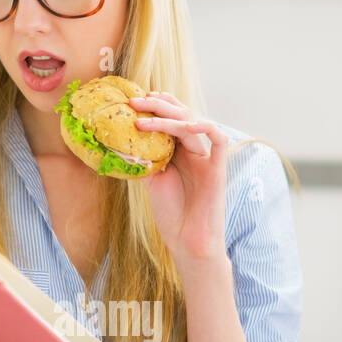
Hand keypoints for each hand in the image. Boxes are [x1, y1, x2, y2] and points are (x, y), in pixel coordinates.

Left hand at [128, 91, 228, 267]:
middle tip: (134, 101)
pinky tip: (187, 125)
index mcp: (179, 151)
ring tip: (143, 118)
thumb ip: (144, 159)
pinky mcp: (217, 168)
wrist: (187, 241)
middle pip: (181, 115)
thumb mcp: (151, 181)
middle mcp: (194, 150)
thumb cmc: (171, 214)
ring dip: (167, 118)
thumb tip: (123, 140)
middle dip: (157, 106)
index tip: (135, 101)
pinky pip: (219, 139)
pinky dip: (206, 127)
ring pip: (192, 124)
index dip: (157, 106)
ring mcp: (206, 157)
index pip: (171, 119)